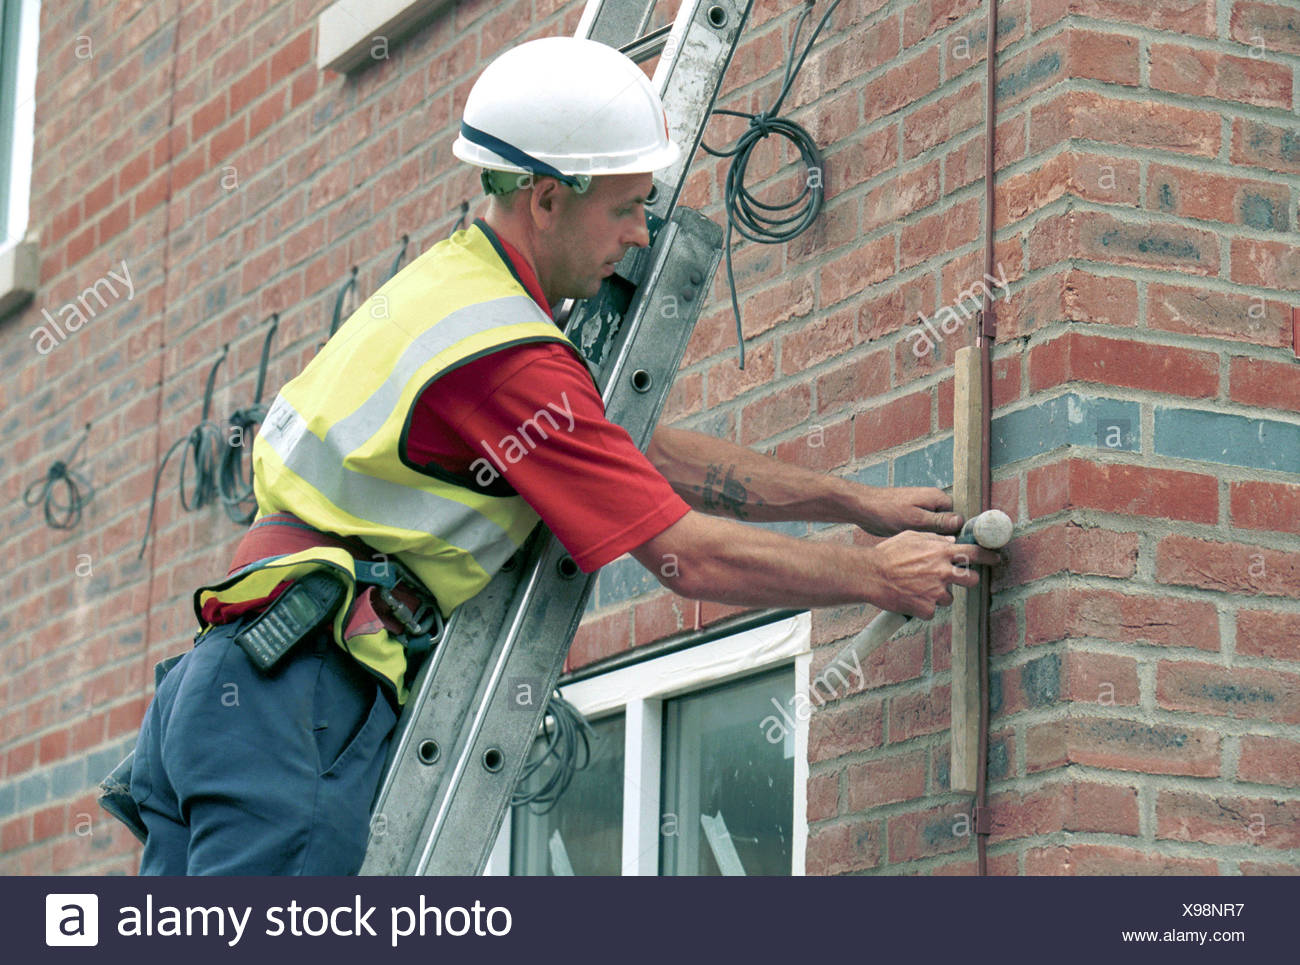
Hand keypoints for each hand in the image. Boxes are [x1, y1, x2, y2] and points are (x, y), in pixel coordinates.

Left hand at [854, 486, 962, 537]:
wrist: (863, 507)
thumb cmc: (886, 511)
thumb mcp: (915, 520)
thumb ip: (939, 521)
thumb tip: (961, 522)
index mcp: (937, 498)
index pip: (958, 518)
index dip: (954, 533)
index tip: (945, 545)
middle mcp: (932, 501)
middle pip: (947, 524)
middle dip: (940, 536)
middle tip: (928, 546)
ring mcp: (922, 508)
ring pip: (934, 528)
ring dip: (928, 537)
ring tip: (918, 544)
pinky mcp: (913, 515)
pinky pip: (923, 528)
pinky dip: (919, 536)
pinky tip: (911, 543)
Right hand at [869, 530, 1001, 618]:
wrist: (870, 575)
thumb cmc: (887, 554)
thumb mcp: (911, 537)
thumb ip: (934, 539)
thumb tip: (951, 541)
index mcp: (941, 552)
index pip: (974, 553)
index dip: (989, 557)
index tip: (995, 559)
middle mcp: (942, 572)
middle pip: (971, 580)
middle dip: (967, 580)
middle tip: (954, 579)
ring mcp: (935, 592)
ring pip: (948, 598)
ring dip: (938, 595)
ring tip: (918, 588)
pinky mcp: (926, 608)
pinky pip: (931, 610)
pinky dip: (922, 607)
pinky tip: (910, 598)